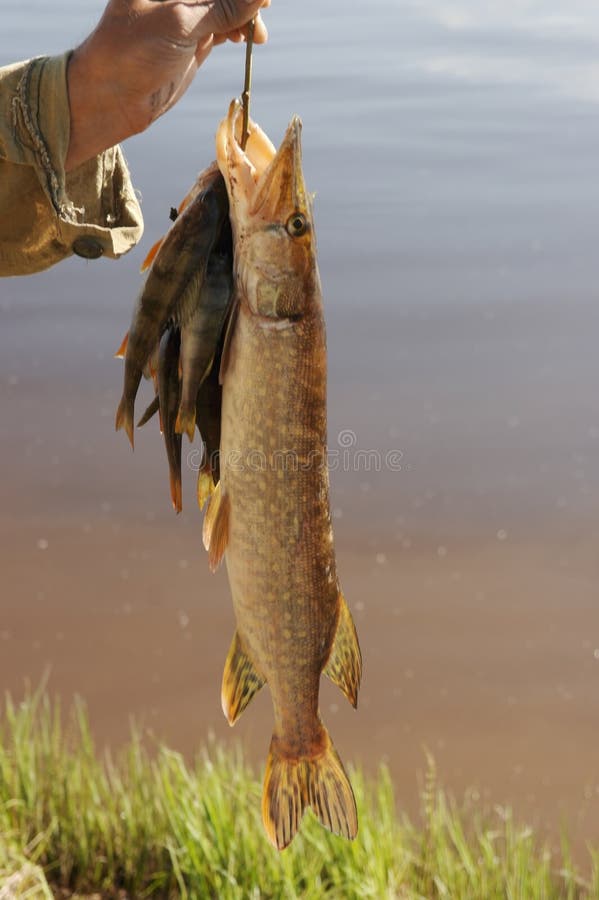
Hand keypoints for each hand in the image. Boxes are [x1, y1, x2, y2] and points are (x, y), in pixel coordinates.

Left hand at [66, 0, 269, 170]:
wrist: (114, 97)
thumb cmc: (133, 51)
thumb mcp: (180, 22)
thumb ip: (222, 6)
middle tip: (265, 6)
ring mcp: (184, 12)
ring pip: (226, 4)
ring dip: (246, 14)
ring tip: (257, 34)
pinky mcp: (193, 36)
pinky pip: (224, 24)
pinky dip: (239, 28)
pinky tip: (249, 38)